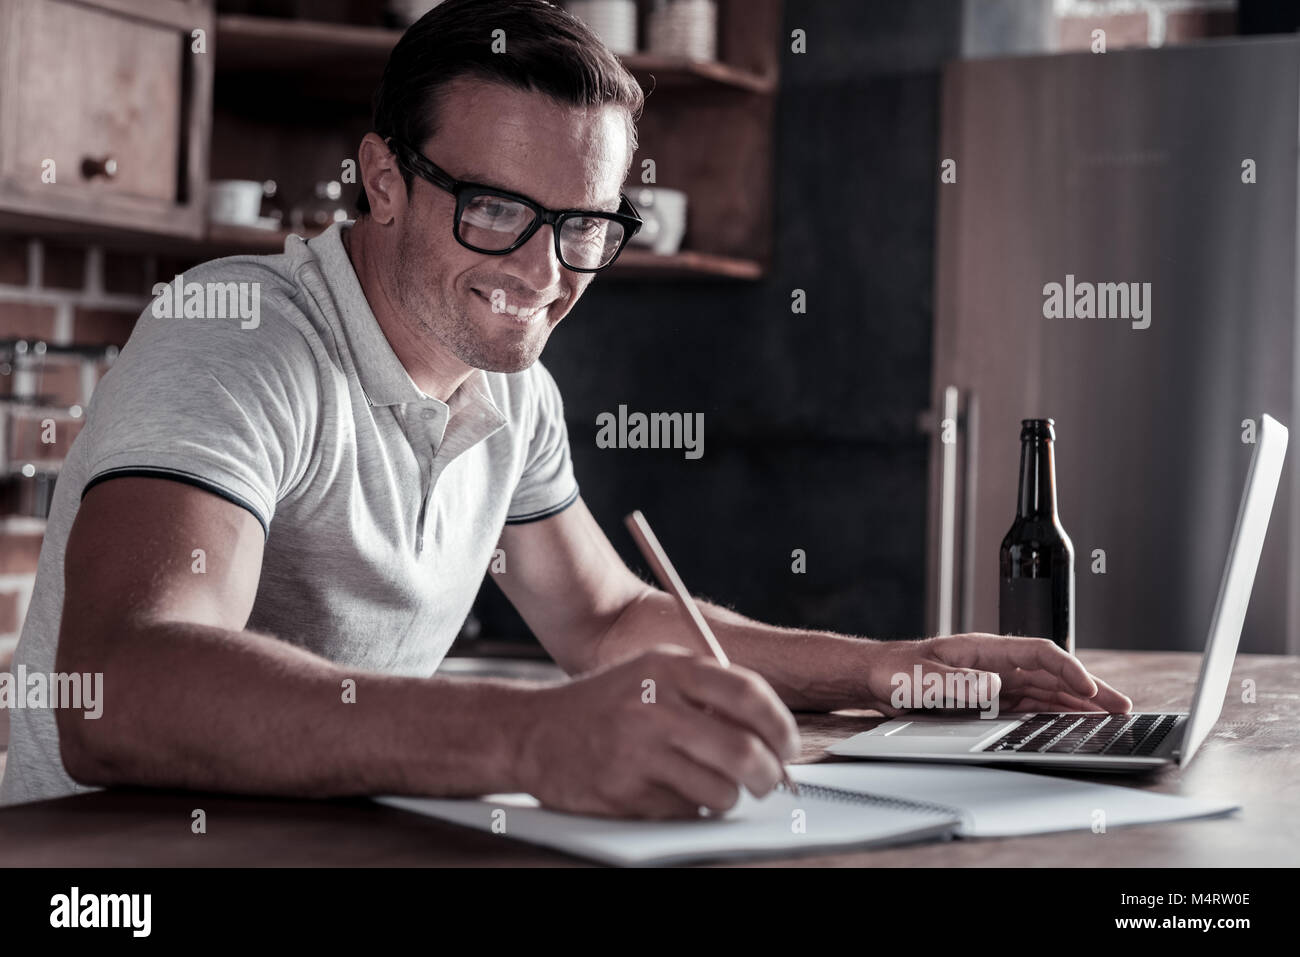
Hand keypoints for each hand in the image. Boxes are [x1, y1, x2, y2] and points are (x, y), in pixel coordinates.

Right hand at [516, 645, 801, 818]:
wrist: (531, 732)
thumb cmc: (605, 705)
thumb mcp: (652, 673)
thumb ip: (707, 690)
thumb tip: (773, 732)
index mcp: (670, 669)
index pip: (750, 695)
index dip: (781, 726)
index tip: (788, 746)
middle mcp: (656, 706)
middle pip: (745, 752)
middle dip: (769, 777)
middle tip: (768, 782)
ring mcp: (639, 751)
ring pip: (721, 791)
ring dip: (726, 797)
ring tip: (707, 786)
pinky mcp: (625, 792)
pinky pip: (685, 812)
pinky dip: (687, 809)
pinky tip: (664, 790)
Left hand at [861, 634, 1132, 716]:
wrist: (874, 678)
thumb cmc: (894, 670)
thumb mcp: (922, 677)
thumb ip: (958, 682)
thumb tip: (996, 687)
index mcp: (983, 649)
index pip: (1037, 654)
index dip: (1067, 669)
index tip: (1088, 688)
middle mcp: (994, 664)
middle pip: (1051, 674)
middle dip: (1087, 689)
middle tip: (1122, 707)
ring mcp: (994, 682)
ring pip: (1046, 691)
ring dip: (1077, 704)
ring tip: (1109, 717)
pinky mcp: (988, 701)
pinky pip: (1030, 707)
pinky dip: (1054, 715)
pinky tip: (1071, 725)